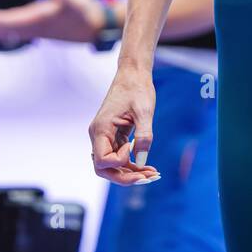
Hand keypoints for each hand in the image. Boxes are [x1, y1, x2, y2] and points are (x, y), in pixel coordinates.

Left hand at [0, 0, 106, 46]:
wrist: (97, 28)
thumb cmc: (86, 15)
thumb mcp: (78, 2)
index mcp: (36, 21)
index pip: (3, 21)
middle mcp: (32, 27)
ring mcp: (35, 28)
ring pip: (5, 28)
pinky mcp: (39, 26)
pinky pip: (13, 26)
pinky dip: (2, 23)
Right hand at [88, 67, 159, 186]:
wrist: (133, 74)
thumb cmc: (137, 88)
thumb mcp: (144, 112)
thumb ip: (144, 136)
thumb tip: (142, 161)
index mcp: (100, 129)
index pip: (102, 160)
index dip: (119, 162)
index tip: (132, 147)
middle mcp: (98, 135)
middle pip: (104, 168)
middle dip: (125, 177)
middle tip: (148, 178)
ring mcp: (105, 136)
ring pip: (112, 165)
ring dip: (130, 173)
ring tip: (153, 175)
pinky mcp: (113, 136)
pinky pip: (118, 157)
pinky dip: (131, 164)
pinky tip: (147, 167)